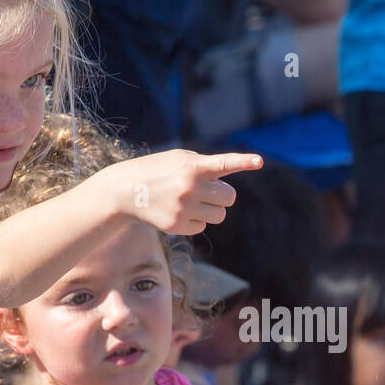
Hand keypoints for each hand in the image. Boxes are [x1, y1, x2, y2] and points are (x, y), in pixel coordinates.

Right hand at [96, 150, 262, 234]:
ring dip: (212, 209)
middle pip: (229, 198)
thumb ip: (207, 166)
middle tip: (207, 191)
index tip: (260, 161)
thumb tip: (232, 181)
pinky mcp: (177, 226)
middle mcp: (190, 187)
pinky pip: (203, 226)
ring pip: (220, 215)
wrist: (125, 190)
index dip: (243, 162)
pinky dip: (195, 220)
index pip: (224, 163)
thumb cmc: (159, 170)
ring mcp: (184, 208)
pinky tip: (177, 211)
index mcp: (192, 165)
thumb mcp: (180, 159)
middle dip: (222, 195)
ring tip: (192, 201)